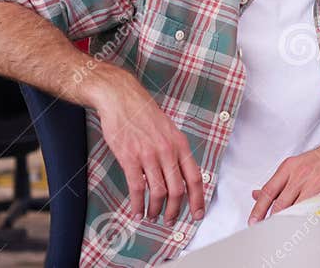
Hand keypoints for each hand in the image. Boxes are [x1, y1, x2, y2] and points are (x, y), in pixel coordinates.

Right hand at [90, 65, 205, 224]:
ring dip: (156, 209)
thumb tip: (181, 174)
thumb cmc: (144, 113)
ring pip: (159, 192)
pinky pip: (137, 188)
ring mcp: (149, 155)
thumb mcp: (168, 129)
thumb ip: (175, 151)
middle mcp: (168, 151)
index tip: (198, 214)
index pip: (195, 177)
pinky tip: (137, 212)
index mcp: (180, 144)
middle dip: (176, 210)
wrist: (121, 98)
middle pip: (178, 189)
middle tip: (170, 220)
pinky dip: (138, 204)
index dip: (198, 199)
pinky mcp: (130, 158)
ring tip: (152, 216)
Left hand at [248, 129, 319, 224]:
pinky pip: (312, 210)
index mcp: (289, 167)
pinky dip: (304, 218)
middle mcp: (300, 174)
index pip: (268, 191)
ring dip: (287, 221)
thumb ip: (277, 182)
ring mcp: (314, 183)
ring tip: (282, 231)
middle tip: (265, 230)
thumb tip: (256, 195)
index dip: (258, 209)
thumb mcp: (296, 165)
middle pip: (280, 203)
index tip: (253, 221)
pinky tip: (301, 225)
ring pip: (295, 208)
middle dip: (271, 219)